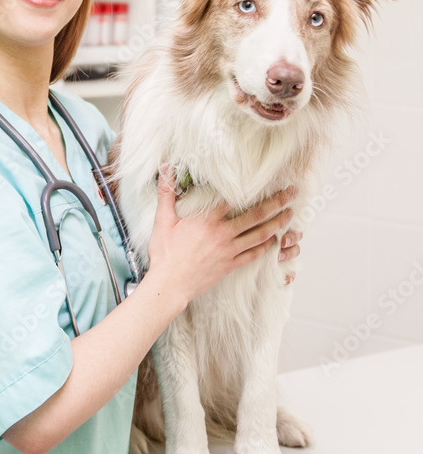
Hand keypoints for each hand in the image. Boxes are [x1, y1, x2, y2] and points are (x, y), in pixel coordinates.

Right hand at [146, 165, 297, 305]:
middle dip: (277, 203)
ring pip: (260, 235)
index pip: (235, 198)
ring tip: (289, 215)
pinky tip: (273, 241)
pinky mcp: (230, 265)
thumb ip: (166, 192)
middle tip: (291, 193)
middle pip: (257, 215)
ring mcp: (229, 251)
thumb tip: (165, 169)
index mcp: (208, 219)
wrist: (169, 285)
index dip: (252, 187)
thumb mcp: (163, 219)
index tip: (266, 179)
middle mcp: (223, 233)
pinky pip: (254, 255)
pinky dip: (266, 247)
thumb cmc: (164, 253)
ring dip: (277, 224)